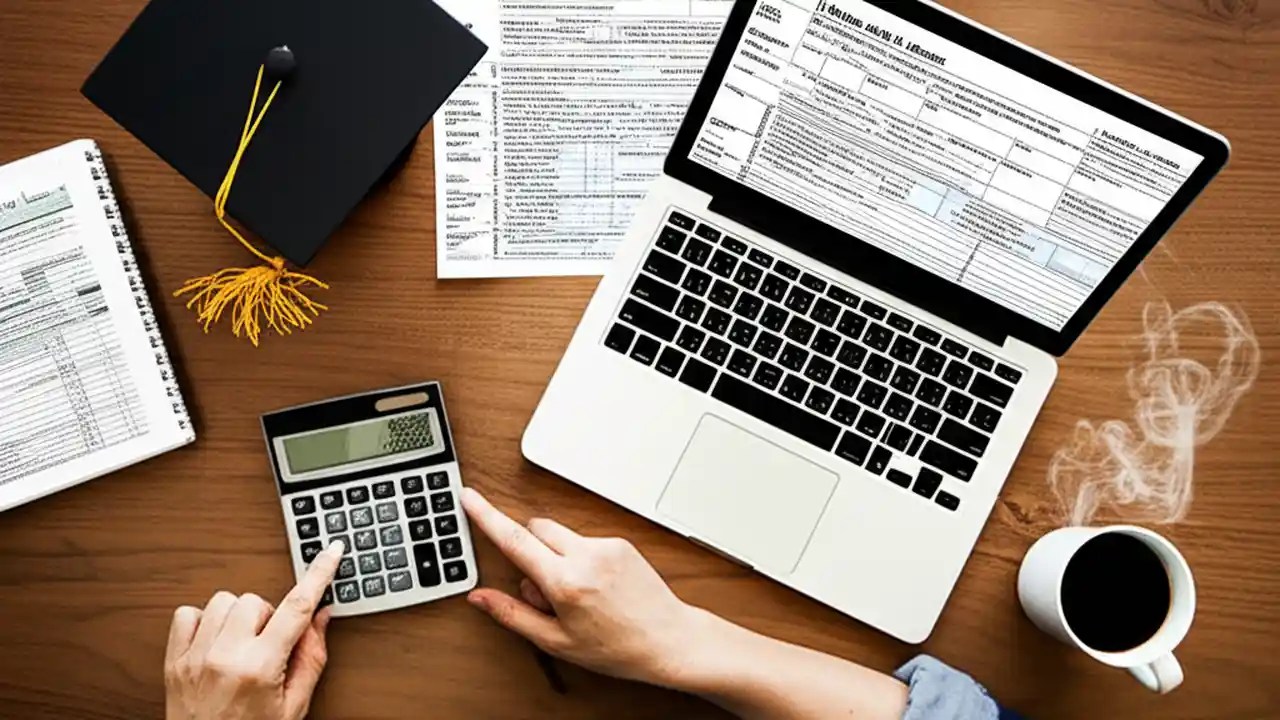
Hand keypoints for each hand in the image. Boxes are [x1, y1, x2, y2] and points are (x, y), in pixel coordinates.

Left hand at [164, 542, 342, 719]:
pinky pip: (186, 614)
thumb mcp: (295, 706)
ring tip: (242, 644)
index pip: (297, 607)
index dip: (318, 574)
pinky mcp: (174, 660)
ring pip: (222, 600)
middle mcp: (225, 657)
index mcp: (260, 667)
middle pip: (256, 599)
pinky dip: (203, 622)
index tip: (330, 551)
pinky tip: (215, 641)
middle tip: (271, 644)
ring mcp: (195, 657)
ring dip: (238, 616)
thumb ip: (312, 657)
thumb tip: (322, 618)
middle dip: (269, 616)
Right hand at [461, 488, 708, 685]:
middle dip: (527, 548)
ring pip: (560, 534)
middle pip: (535, 529)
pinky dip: (579, 556)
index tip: (467, 498)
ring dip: (554, 554)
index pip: (514, 540)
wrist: (669, 640)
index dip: (485, 516)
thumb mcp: (556, 641)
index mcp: (565, 583)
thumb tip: (479, 597)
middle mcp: (586, 556)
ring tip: (575, 592)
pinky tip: (596, 585)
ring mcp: (606, 546)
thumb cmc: (617, 649)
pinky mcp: (621, 542)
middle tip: (541, 587)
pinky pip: (584, 539)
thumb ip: (513, 614)